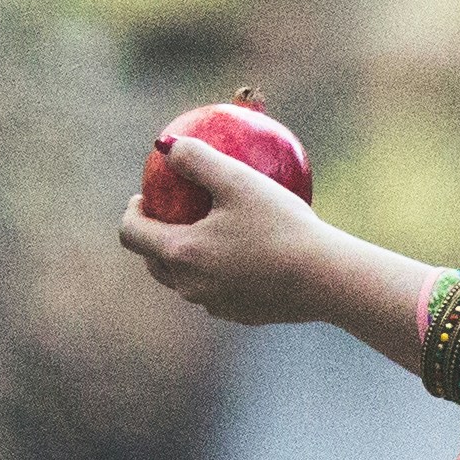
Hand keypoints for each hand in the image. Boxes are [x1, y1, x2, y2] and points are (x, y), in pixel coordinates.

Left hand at [118, 135, 446, 369]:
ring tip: (207, 232)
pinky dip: (219, 273)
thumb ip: (197, 159)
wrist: (327, 280)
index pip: (131, 234)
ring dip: (186, 257)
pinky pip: (218, 291)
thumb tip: (167, 144)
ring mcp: (215, 305)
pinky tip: (245, 254)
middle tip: (171, 213)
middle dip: (154, 236)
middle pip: (153, 262)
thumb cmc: (282, 226)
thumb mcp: (239, 181)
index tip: (145, 196)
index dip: (132, 212)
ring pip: (185, 280)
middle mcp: (190, 286)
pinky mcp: (241, 316)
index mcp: (180, 253)